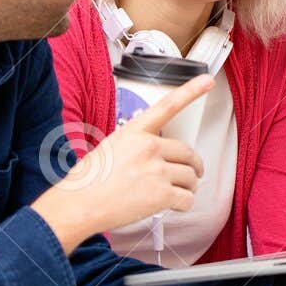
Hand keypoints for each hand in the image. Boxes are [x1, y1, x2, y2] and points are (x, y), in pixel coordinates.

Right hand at [32, 75, 211, 252]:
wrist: (78, 204)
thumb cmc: (89, 180)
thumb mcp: (111, 147)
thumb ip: (137, 144)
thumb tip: (156, 155)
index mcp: (135, 131)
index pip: (168, 105)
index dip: (191, 90)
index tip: (207, 80)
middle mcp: (149, 147)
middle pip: (188, 153)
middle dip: (194, 166)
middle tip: (192, 175)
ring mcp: (156, 170)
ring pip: (190, 178)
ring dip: (188, 187)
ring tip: (175, 193)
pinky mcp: (161, 194)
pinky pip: (187, 199)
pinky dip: (184, 205)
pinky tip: (172, 206)